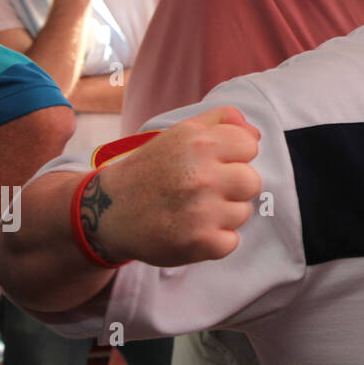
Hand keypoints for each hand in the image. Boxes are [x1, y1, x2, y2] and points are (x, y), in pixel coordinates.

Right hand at [86, 106, 262, 266]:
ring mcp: (201, 211)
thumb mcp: (181, 133)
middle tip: (206, 190)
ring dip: (224, 214)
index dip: (235, 156)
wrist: (107, 209)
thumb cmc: (151, 168)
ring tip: (196, 210)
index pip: (250, 146)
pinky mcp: (198, 243)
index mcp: (200, 143)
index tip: (215, 164)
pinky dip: (215, 240)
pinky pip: (231, 242)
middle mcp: (202, 175)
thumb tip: (256, 133)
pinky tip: (193, 230)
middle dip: (233, 187)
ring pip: (243, 213)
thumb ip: (221, 121)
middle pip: (252, 182)